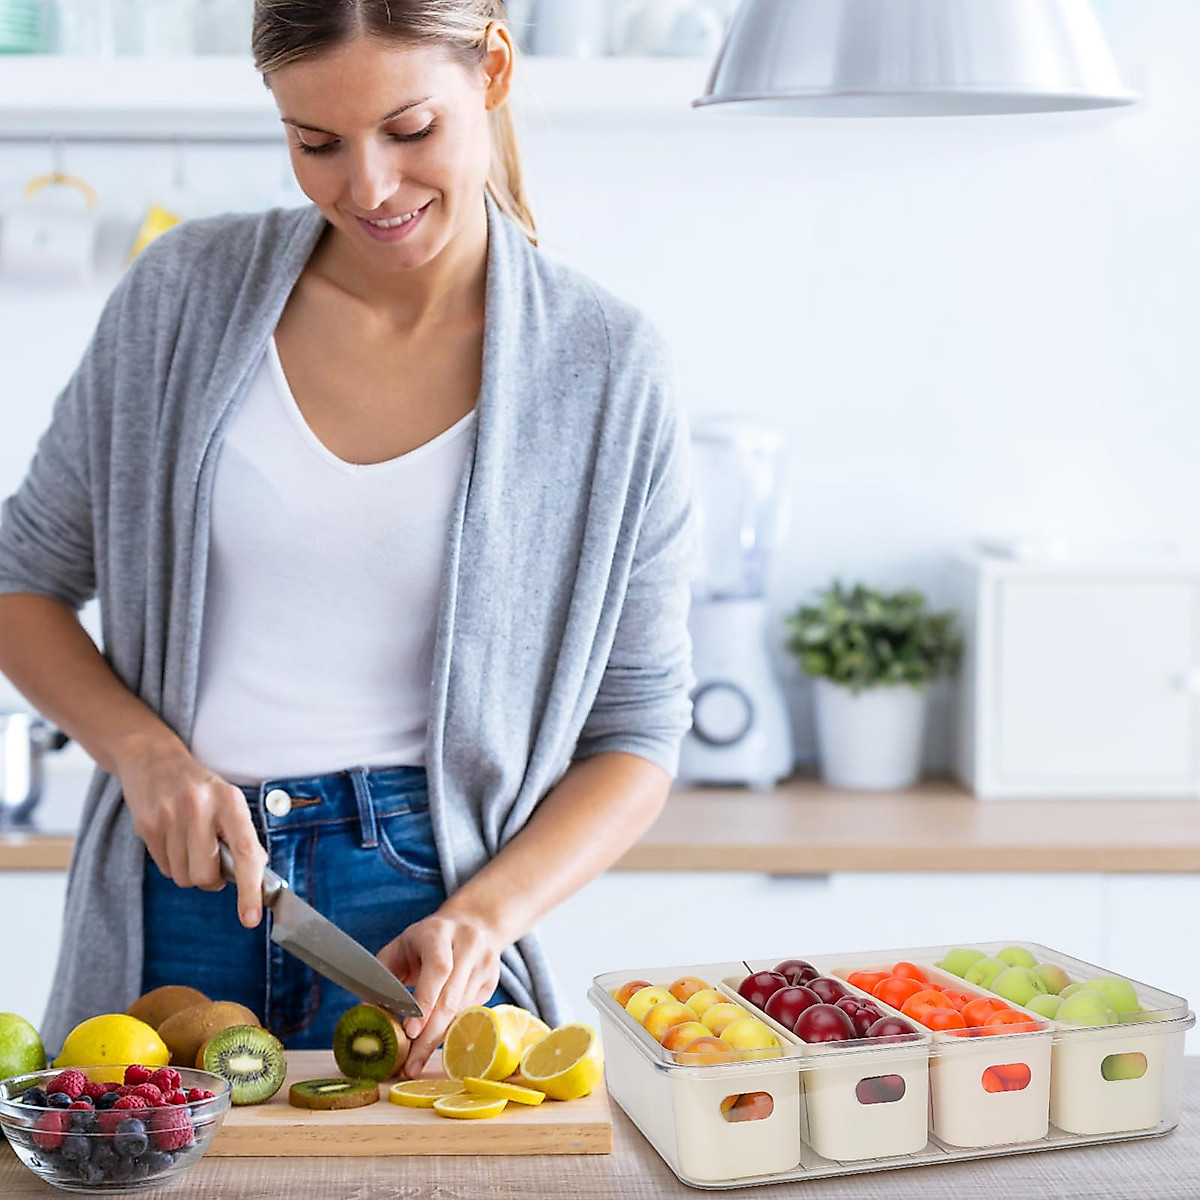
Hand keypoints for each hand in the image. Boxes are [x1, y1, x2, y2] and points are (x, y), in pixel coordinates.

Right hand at [115, 733, 267, 927]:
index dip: (250, 889)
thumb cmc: (200, 787)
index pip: (245, 852)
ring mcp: (169, 817)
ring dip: (190, 872)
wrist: (153, 760)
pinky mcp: (146, 826)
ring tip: (191, 844)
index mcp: (229, 801)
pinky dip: (172, 863)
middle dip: (210, 880)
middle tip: (212, 862)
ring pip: (183, 877)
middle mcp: (199, 808)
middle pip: (205, 876)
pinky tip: (173, 839)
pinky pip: (164, 868)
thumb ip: (243, 837)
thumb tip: (257, 874)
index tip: (251, 918)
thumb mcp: (229, 802)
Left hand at [377, 909, 502, 1077]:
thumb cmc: (425, 940)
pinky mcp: (492, 980)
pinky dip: (451, 1031)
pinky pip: (471, 1014)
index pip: (438, 969)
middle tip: (410, 1065)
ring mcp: (485, 962)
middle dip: (429, 1036)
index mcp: (440, 932)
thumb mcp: (398, 948)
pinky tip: (435, 1044)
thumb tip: (367, 1014)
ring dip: (439, 1039)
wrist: (470, 922)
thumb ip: (382, 977)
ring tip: (416, 1062)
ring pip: (462, 1010)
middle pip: (451, 997)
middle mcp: (468, 944)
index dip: (425, 1001)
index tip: (410, 1031)